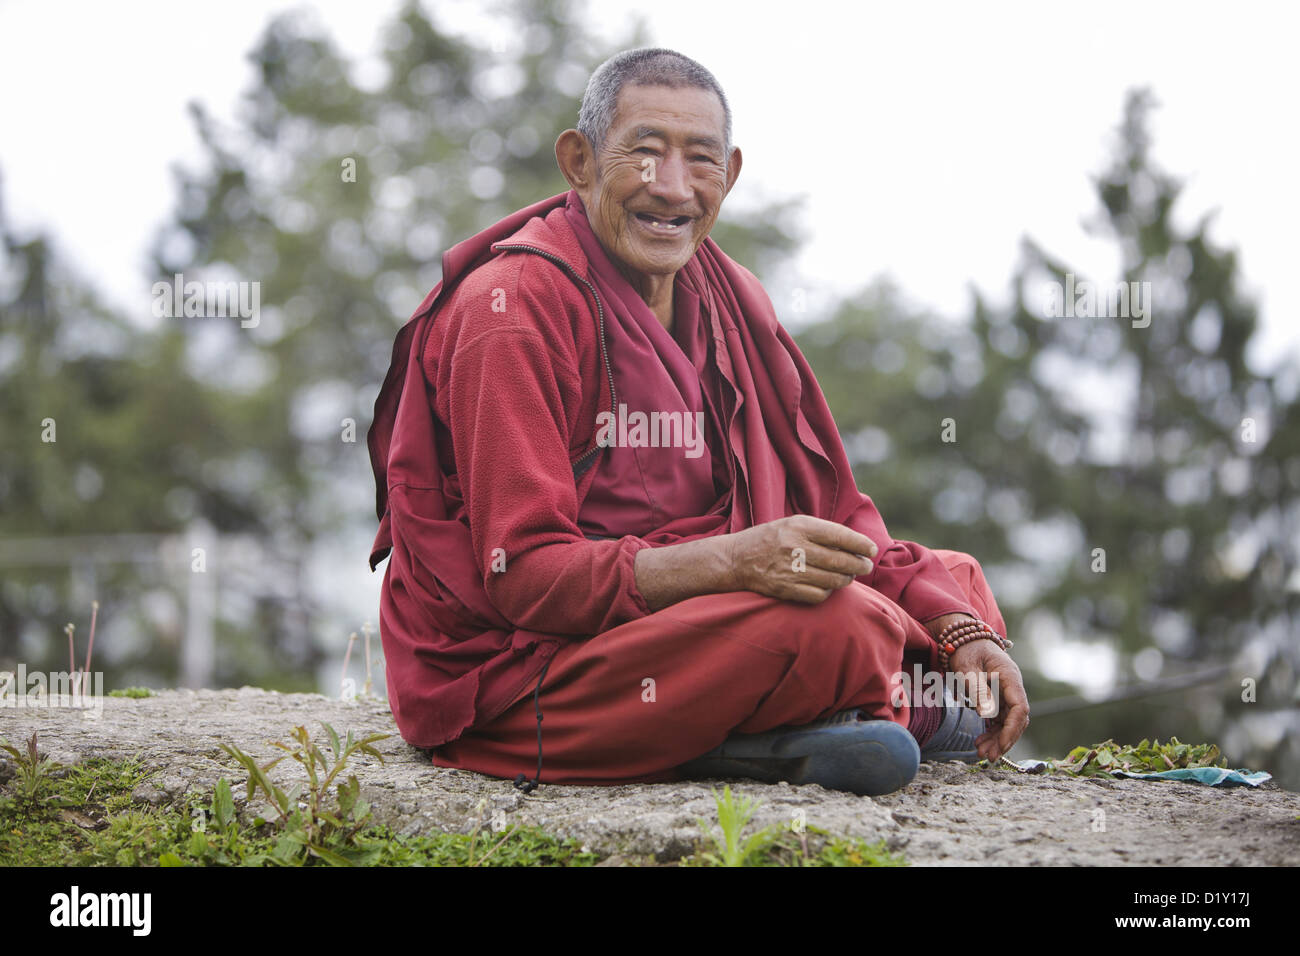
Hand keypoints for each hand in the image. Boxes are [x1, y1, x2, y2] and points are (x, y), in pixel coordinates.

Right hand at [724, 514, 876, 603]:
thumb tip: (856, 544)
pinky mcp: (786, 590)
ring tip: (848, 576)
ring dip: (846, 580)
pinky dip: (828, 593)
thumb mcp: (792, 524)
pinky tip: (828, 587)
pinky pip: (819, 595)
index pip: (839, 535)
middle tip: (865, 566)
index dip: (860, 544)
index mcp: (799, 526)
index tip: (871, 550)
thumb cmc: (770, 539)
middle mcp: (795, 547)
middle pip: (840, 560)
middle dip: (859, 565)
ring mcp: (790, 570)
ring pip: (833, 580)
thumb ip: (821, 531)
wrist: (735, 560)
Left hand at [946, 639, 1028, 762]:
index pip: (1020, 708)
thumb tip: (986, 714)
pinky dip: (991, 732)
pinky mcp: (999, 698)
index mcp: (1010, 677)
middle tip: (989, 756)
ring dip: (997, 739)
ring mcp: (1007, 693)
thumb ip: (977, 689)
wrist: (963, 640)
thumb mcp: (967, 668)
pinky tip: (981, 742)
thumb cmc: (965, 650)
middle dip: (1005, 740)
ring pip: (1008, 722)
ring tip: (982, 753)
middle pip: (1016, 719)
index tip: (1001, 745)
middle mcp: (1013, 687)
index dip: (1012, 729)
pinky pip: (999, 719)